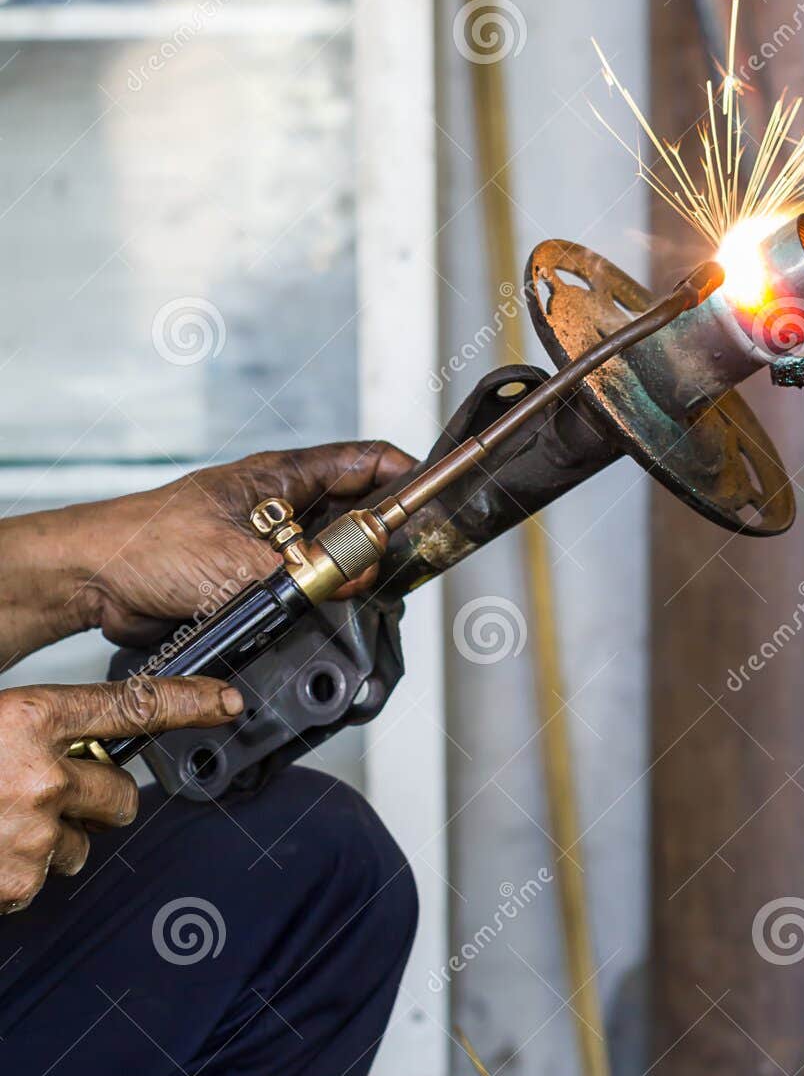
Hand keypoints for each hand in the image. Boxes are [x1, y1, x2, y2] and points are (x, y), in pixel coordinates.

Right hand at [0, 677, 241, 911]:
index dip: (188, 703)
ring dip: (53, 837)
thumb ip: (43, 729)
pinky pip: (47, 877)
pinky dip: (22, 869)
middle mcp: (43, 776)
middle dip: (98, 798)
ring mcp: (35, 834)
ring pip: (85, 842)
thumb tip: (88, 741)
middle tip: (42, 794)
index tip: (225, 703)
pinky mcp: (21, 883)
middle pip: (124, 793)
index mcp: (31, 720)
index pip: (135, 706)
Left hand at [75, 442, 413, 646]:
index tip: (434, 495)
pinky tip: (334, 615)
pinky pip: (306, 589)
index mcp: (281, 476)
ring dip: (353, 575)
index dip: (404, 472)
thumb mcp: (238, 557)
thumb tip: (362, 575)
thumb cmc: (147, 543)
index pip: (362, 460)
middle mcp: (282, 506)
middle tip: (409, 560)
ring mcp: (270, 543)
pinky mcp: (255, 580)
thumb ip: (306, 570)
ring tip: (374, 593)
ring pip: (334, 555)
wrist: (96, 581)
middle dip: (386, 535)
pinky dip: (324, 602)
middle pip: (357, 511)